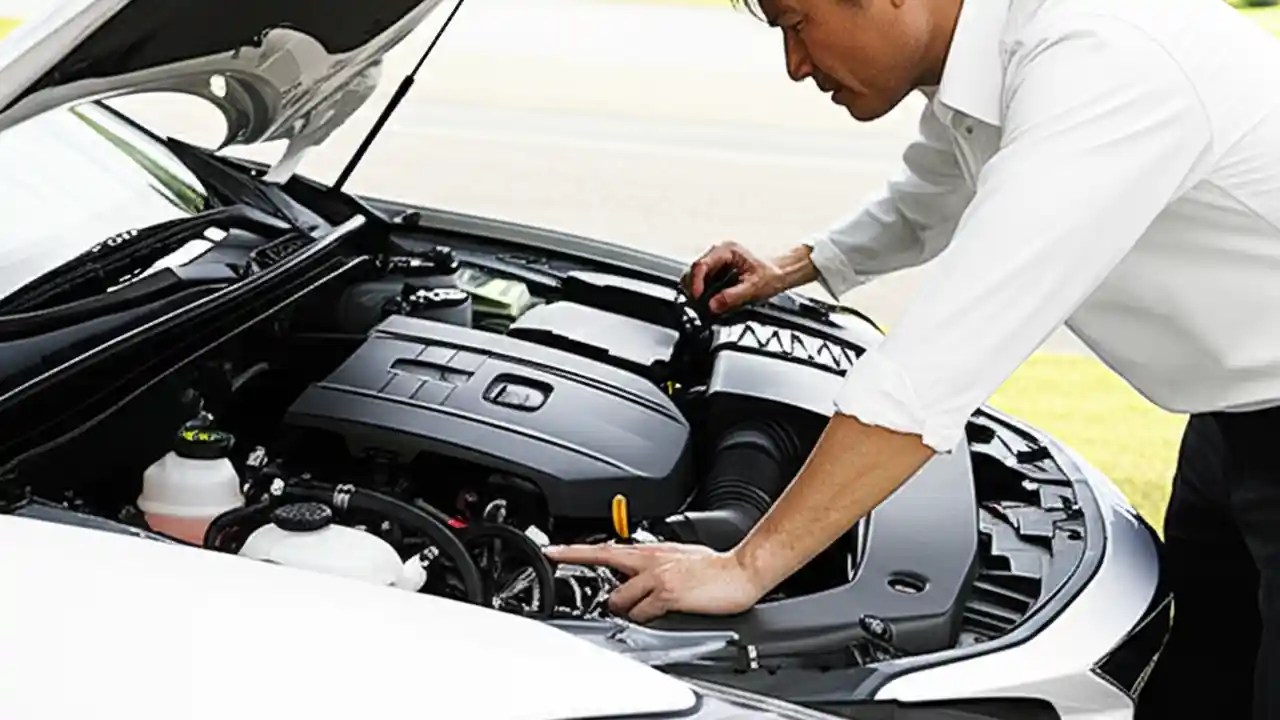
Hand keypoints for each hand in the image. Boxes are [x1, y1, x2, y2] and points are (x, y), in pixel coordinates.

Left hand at [543, 542, 764, 622]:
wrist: (740, 571)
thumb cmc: (715, 567)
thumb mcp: (680, 556)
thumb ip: (655, 563)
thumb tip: (640, 573)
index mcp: (651, 550)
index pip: (603, 548)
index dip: (573, 551)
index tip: (551, 551)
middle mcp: (649, 560)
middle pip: (604, 567)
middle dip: (596, 580)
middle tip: (599, 587)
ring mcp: (657, 577)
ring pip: (620, 598)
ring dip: (626, 609)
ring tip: (646, 610)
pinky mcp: (667, 595)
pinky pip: (641, 613)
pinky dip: (643, 618)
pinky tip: (657, 616)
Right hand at [682, 242, 798, 314]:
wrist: (781, 272)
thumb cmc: (771, 274)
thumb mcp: (753, 288)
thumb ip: (731, 297)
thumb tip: (712, 305)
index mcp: (727, 251)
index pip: (701, 265)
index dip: (695, 283)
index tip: (697, 298)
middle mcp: (719, 253)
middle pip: (693, 270)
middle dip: (693, 288)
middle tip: (698, 305)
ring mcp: (717, 262)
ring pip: (695, 276)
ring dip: (696, 291)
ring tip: (704, 305)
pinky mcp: (717, 271)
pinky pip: (703, 281)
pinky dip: (702, 292)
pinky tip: (710, 301)